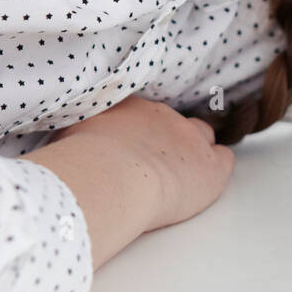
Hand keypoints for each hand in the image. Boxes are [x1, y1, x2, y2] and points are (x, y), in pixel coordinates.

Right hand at [41, 97, 234, 231]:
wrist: (110, 175)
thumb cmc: (79, 160)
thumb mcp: (67, 137)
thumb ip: (74, 134)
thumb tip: (66, 143)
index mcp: (129, 108)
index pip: (142, 114)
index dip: (139, 132)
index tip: (128, 149)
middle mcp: (163, 116)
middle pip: (173, 123)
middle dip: (166, 141)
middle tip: (152, 164)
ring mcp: (190, 139)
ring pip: (203, 136)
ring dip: (194, 152)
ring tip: (181, 172)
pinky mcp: (210, 166)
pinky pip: (225, 159)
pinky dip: (217, 169)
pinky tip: (203, 183)